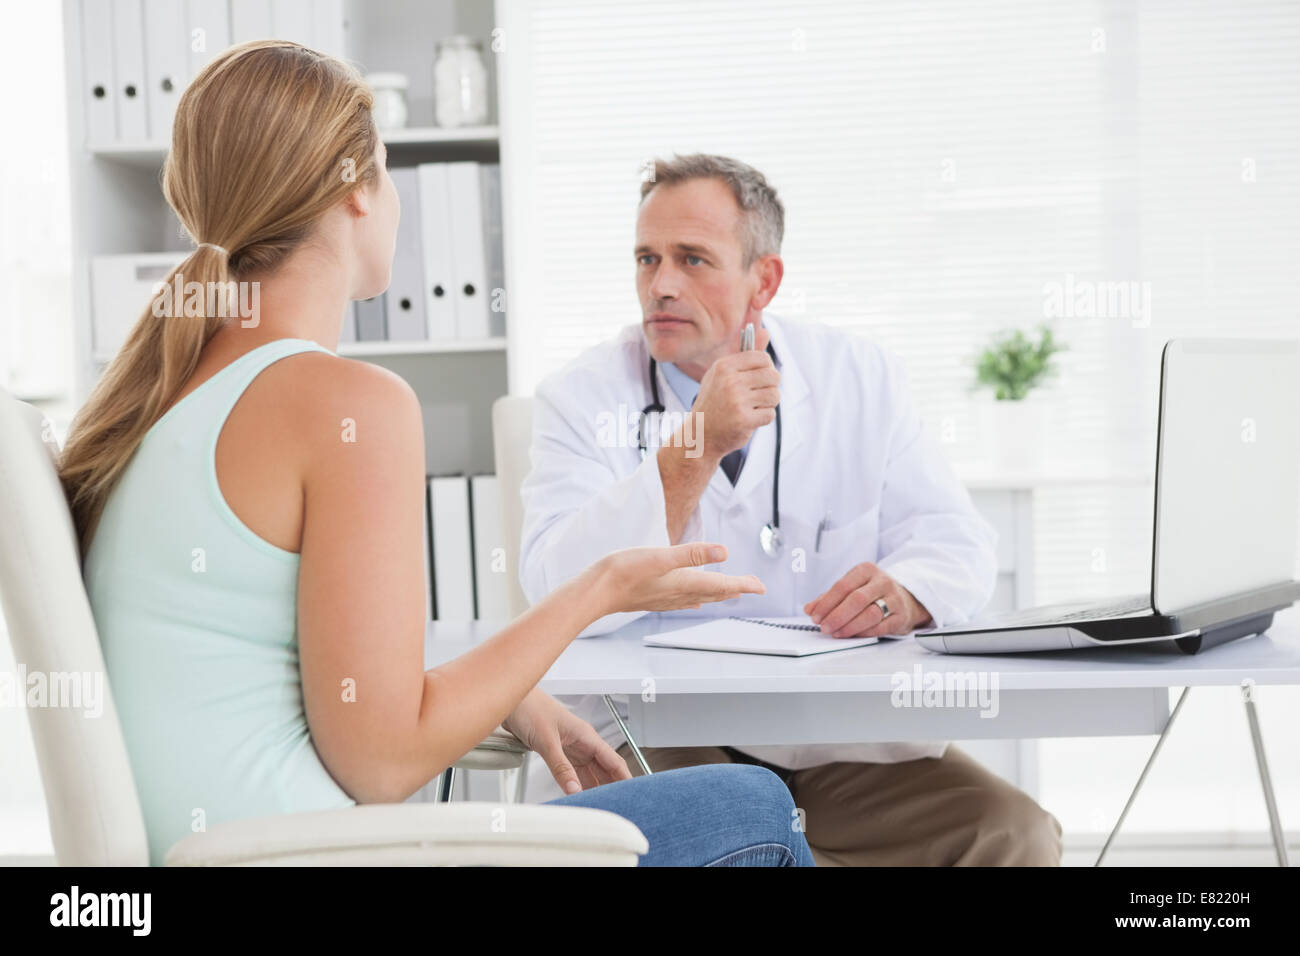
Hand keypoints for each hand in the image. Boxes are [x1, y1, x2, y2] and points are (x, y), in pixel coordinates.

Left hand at [502, 689, 630, 794]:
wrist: (511, 701)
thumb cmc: (530, 709)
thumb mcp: (546, 741)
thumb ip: (560, 767)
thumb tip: (574, 789)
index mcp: (586, 736)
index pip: (613, 760)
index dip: (624, 777)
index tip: (632, 793)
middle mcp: (581, 743)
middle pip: (603, 769)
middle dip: (610, 786)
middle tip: (615, 805)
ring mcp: (570, 748)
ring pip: (588, 772)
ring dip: (592, 788)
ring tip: (598, 805)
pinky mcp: (558, 753)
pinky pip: (572, 772)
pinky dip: (576, 784)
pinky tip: (577, 795)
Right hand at [595, 542, 764, 615]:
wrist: (596, 592)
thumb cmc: (623, 572)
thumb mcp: (659, 556)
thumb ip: (691, 554)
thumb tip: (723, 552)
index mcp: (684, 582)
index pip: (722, 585)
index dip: (744, 584)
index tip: (762, 587)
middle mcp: (679, 594)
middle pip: (715, 593)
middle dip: (736, 589)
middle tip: (754, 587)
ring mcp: (666, 598)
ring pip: (701, 597)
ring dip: (719, 594)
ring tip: (731, 591)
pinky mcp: (655, 598)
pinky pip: (685, 599)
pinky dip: (698, 596)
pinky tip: (695, 597)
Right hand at [692, 323, 780, 457]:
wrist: (700, 435)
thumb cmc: (714, 401)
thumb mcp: (723, 374)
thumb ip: (746, 354)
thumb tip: (765, 331)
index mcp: (724, 366)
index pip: (762, 358)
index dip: (766, 369)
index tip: (758, 379)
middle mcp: (730, 381)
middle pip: (773, 376)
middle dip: (770, 387)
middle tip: (758, 395)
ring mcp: (736, 401)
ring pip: (774, 395)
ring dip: (768, 403)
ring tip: (754, 407)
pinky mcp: (743, 420)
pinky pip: (770, 414)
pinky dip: (763, 418)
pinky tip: (750, 419)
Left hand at [803, 562, 933, 637]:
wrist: (905, 599)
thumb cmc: (872, 593)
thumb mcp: (852, 588)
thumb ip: (829, 597)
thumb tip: (810, 609)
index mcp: (866, 570)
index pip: (843, 586)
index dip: (826, 603)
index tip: (815, 616)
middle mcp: (882, 582)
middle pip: (856, 599)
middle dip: (837, 616)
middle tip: (824, 627)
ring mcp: (894, 598)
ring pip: (870, 614)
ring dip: (849, 626)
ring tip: (836, 633)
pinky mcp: (901, 616)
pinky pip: (880, 627)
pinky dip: (863, 633)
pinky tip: (852, 636)